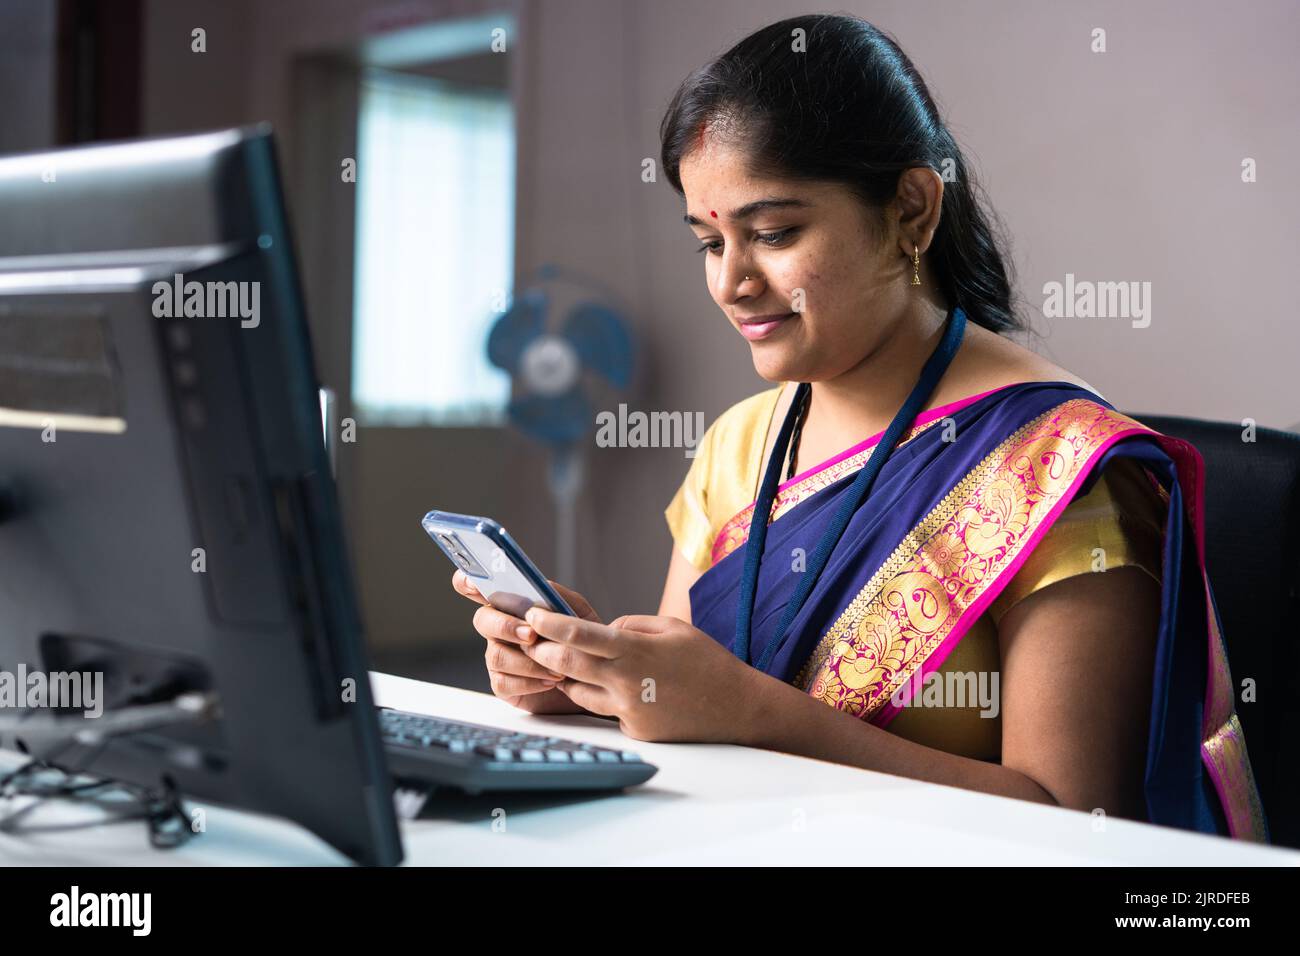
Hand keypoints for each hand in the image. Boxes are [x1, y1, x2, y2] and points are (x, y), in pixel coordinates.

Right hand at [451, 569, 598, 714]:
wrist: (592, 681)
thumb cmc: (581, 644)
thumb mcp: (579, 615)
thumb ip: (559, 597)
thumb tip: (541, 585)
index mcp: (513, 606)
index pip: (479, 588)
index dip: (467, 581)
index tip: (471, 582)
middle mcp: (500, 628)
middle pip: (483, 619)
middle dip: (506, 626)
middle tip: (532, 635)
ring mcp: (499, 655)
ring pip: (496, 654)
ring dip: (527, 661)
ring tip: (557, 667)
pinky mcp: (503, 683)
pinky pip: (503, 682)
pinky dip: (529, 682)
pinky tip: (550, 681)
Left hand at [516, 608, 764, 742]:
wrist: (735, 708)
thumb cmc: (706, 661)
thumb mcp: (672, 627)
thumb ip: (631, 625)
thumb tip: (601, 632)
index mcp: (635, 651)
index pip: (579, 636)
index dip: (550, 624)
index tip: (533, 615)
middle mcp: (626, 682)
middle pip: (566, 666)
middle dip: (542, 651)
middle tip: (530, 640)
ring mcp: (628, 710)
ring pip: (578, 692)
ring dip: (566, 676)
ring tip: (557, 661)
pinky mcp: (633, 730)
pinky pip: (604, 710)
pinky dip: (601, 696)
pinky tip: (610, 687)